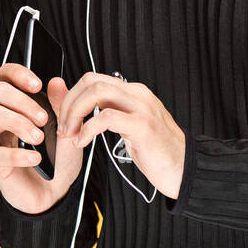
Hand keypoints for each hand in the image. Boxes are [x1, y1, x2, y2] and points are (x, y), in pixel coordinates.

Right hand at [0, 64, 86, 214]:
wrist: (58, 190)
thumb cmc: (59, 156)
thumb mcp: (68, 128)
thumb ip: (62, 105)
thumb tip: (56, 81)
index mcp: (20, 103)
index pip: (6, 77)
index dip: (17, 74)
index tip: (37, 85)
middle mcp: (5, 117)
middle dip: (22, 101)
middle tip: (43, 118)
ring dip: (19, 123)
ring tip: (39, 138)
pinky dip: (18, 155)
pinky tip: (36, 159)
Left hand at [56, 72, 185, 199]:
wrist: (183, 168)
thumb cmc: (155, 150)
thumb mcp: (127, 126)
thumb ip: (107, 111)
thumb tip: (86, 105)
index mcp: (133, 92)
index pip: (93, 79)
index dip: (71, 96)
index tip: (64, 118)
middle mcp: (137, 94)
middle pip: (91, 81)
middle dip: (68, 103)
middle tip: (63, 127)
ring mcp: (141, 108)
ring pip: (97, 93)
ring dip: (74, 113)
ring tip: (70, 134)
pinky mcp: (142, 125)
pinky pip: (106, 118)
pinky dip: (87, 129)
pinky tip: (82, 142)